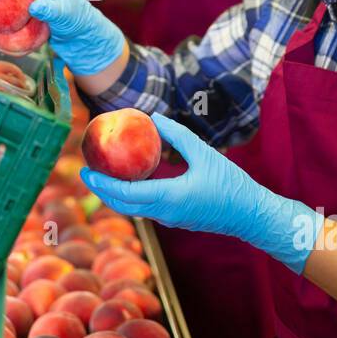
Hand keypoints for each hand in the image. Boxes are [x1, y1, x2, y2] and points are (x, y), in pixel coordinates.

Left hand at [81, 113, 325, 274]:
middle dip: (101, 189)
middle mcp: (164, 213)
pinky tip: (129, 180)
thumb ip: (177, 135)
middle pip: (122, 205)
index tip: (85, 169)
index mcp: (169, 198)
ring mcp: (169, 219)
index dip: (101, 182)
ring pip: (132, 209)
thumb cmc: (231, 184)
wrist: (251, 215)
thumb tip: (153, 118)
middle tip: (86, 170)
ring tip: (102, 174)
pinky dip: (130, 196)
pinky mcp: (175, 220)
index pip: (125, 193)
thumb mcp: (204, 153)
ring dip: (114, 194)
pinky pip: (145, 208)